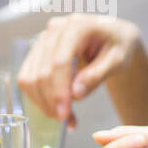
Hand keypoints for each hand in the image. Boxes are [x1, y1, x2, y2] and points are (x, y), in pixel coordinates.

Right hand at [17, 15, 142, 125]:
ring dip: (43, 102)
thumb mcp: (118, 60)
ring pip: (30, 76)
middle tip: (67, 120)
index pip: (60, 61)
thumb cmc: (119, 46)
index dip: (59, 90)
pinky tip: (55, 107)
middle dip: (51, 101)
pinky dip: (38, 96)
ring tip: (65, 117)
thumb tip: (75, 94)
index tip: (64, 114)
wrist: (114, 37)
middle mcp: (55, 29)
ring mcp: (44, 39)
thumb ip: (97, 75)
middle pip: (42, 71)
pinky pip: (27, 77)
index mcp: (77, 26)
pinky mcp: (37, 50)